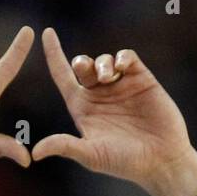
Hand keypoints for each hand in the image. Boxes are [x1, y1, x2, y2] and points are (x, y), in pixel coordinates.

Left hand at [32, 27, 196, 195]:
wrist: (162, 161)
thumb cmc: (125, 163)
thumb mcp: (91, 155)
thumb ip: (64, 147)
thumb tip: (34, 153)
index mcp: (83, 108)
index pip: (63, 76)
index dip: (53, 55)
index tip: (46, 32)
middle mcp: (100, 95)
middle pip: (83, 66)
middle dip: (82, 62)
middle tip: (85, 69)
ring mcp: (121, 86)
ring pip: (104, 60)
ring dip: (103, 64)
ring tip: (109, 78)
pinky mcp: (142, 80)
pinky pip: (128, 58)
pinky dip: (122, 57)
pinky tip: (122, 68)